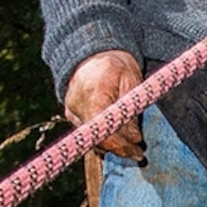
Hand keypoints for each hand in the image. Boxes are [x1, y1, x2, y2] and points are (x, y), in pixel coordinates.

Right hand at [64, 49, 142, 206]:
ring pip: (92, 139)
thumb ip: (131, 111)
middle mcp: (78, 104)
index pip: (106, 131)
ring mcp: (72, 111)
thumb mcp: (131, 83)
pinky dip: (102, 137)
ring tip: (129, 145)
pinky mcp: (70, 114)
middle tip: (137, 151)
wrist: (93, 55)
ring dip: (111, 145)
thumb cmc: (116, 66)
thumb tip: (134, 138)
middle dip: (119, 148)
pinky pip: (87, 133)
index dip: (122, 146)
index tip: (137, 151)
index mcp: (95, 94)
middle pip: (98, 139)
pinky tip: (116, 137)